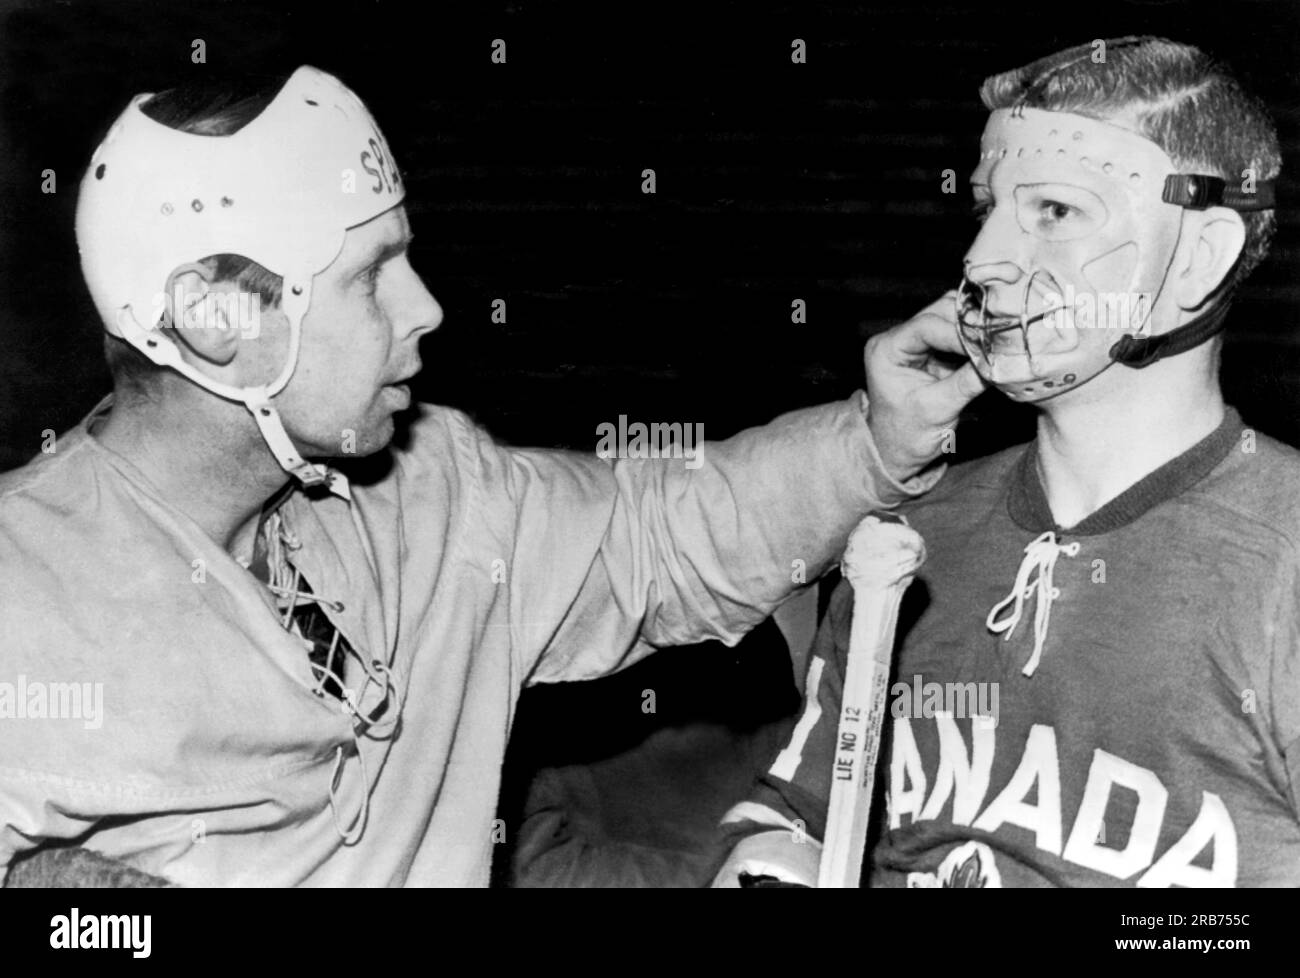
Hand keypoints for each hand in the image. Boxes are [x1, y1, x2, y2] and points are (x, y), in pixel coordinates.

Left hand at [863, 292, 984, 481]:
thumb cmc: (907, 436)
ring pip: (953, 316)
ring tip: (1001, 342)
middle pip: (940, 312)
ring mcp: (917, 341)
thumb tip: (999, 361)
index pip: (926, 326)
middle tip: (1001, 339)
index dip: (960, 332)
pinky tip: (996, 347)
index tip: (989, 343)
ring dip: (978, 328)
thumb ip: (966, 383)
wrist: (898, 452)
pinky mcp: (935, 349)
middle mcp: (898, 338)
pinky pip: (961, 332)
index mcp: (886, 350)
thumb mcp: (937, 411)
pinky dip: (979, 338)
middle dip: (972, 324)